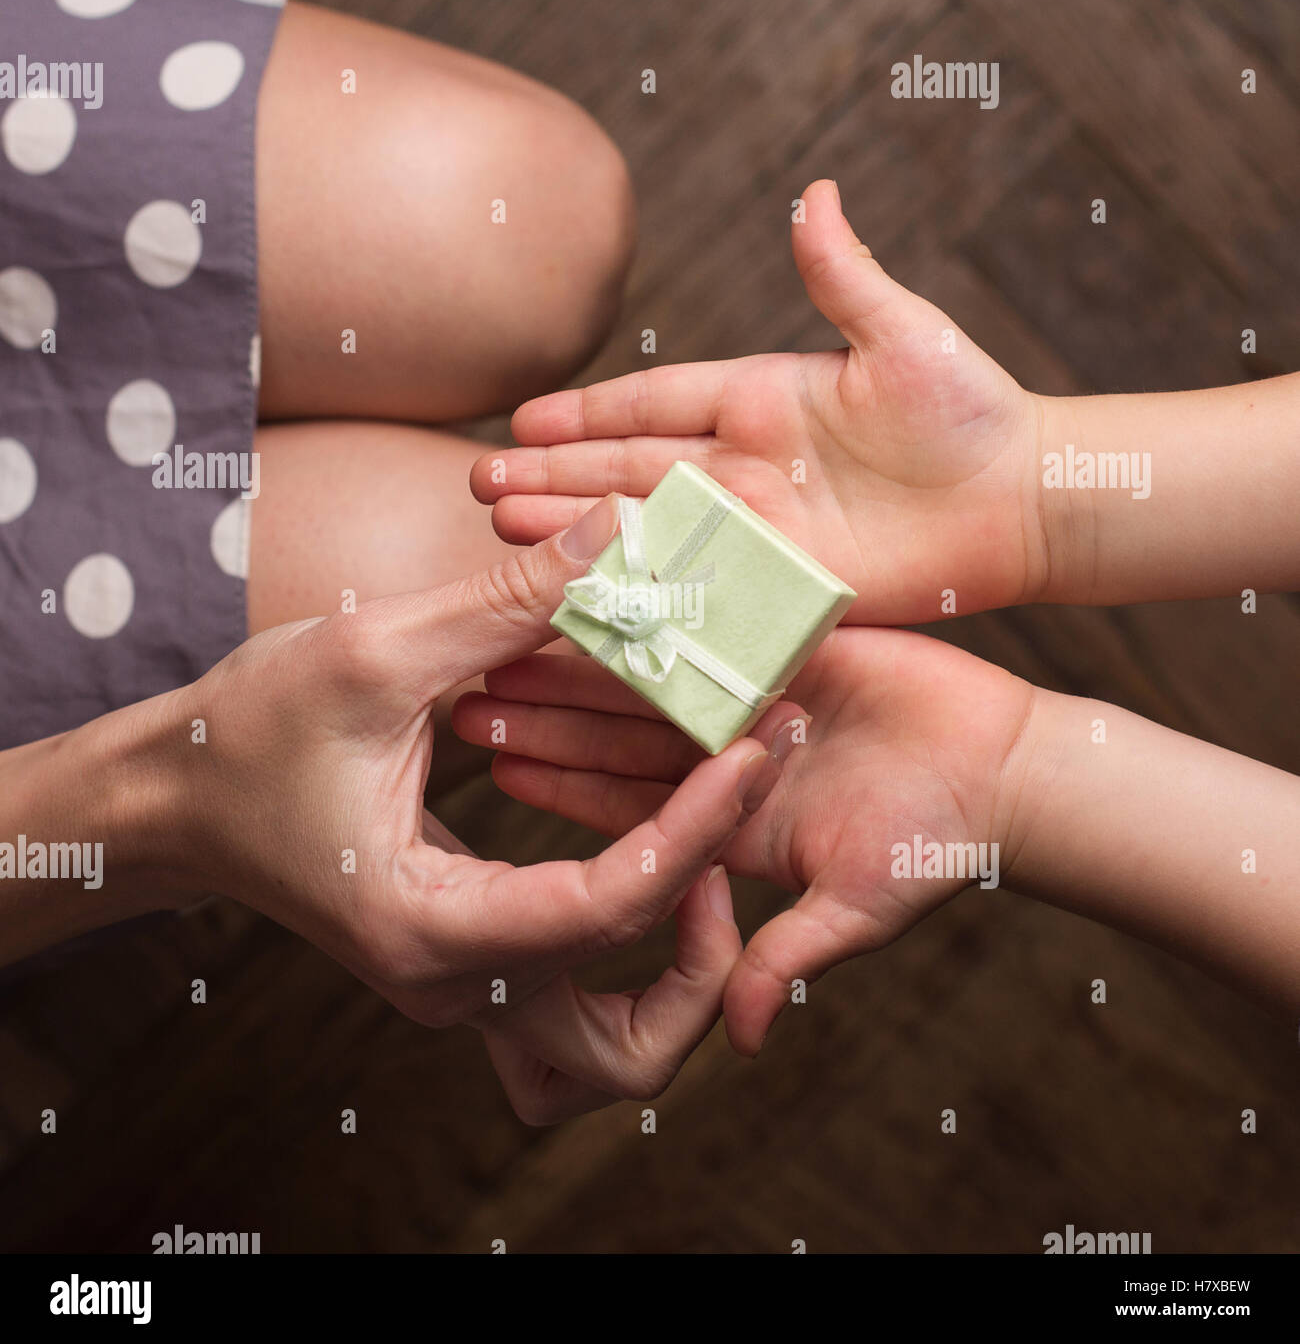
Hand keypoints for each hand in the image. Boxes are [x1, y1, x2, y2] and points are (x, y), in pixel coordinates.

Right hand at [150, 496, 785, 1121]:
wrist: (172, 801)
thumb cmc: (248, 732)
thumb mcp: (375, 653)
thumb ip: (508, 603)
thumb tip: (622, 533)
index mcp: (430, 932)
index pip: (611, 906)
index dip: (703, 823)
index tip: (762, 742)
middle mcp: (458, 986)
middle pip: (633, 1042)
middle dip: (713, 946)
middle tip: (741, 819)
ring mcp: (467, 986)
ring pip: (617, 1040)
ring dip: (687, 956)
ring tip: (715, 825)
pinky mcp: (474, 956)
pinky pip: (584, 974)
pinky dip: (642, 917)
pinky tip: (663, 817)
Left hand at [453, 627, 1041, 1053]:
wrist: (1014, 771)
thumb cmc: (939, 845)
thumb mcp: (858, 907)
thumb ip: (790, 958)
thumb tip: (740, 1041)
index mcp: (729, 823)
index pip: (622, 802)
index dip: (556, 780)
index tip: (490, 757)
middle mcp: (730, 762)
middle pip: (621, 733)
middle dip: (550, 714)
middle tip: (474, 687)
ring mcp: (759, 703)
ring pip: (657, 673)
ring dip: (587, 658)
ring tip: (515, 631)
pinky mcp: (794, 648)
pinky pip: (716, 623)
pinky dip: (665, 605)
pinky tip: (607, 581)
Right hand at [472, 178, 1049, 623]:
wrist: (1018, 502)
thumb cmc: (968, 410)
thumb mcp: (904, 334)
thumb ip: (844, 277)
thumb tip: (815, 196)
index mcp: (759, 400)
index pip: (652, 404)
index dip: (586, 414)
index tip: (522, 423)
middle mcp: (744, 467)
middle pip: (629, 472)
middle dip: (554, 480)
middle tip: (481, 487)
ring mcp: (757, 531)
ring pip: (649, 531)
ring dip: (577, 533)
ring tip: (506, 534)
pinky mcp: (780, 585)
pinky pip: (700, 589)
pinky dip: (643, 592)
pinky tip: (584, 597)